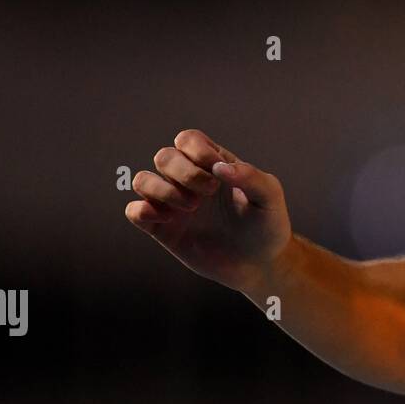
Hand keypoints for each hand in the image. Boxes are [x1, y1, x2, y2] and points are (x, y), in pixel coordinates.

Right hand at [124, 128, 292, 293]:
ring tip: (191, 207)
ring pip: (142, 180)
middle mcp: (189, 181)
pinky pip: (134, 211)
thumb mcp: (270, 197)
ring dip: (161, 189)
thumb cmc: (267, 225)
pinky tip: (168, 220)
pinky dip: (142, 211)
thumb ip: (250, 176)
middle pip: (164, 157)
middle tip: (209, 193)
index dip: (196, 150)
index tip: (217, 171)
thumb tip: (220, 167)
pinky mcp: (163, 230)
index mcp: (213, 165)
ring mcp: (174, 204)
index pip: (188, 140)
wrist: (260, 263)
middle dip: (183, 171)